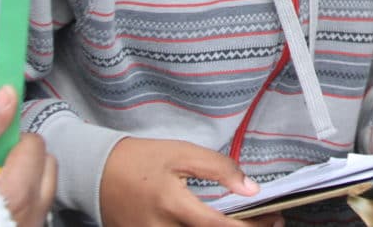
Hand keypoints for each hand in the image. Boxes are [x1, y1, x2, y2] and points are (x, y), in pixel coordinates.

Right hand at [0, 85, 55, 226]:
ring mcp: (28, 225)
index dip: (9, 139)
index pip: (33, 144)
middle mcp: (30, 214)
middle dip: (19, 158)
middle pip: (43, 165)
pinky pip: (31, 211)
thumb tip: (6, 97)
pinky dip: (17, 202)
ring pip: (40, 189)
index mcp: (15, 192)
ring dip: (21, 180)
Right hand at [99, 137, 279, 226]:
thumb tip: (251, 189)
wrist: (97, 173)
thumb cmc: (143, 160)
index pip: (217, 226)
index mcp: (171, 204)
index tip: (274, 218)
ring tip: (248, 223)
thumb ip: (219, 169)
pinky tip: (219, 226)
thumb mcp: (183, 154)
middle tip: (269, 222)